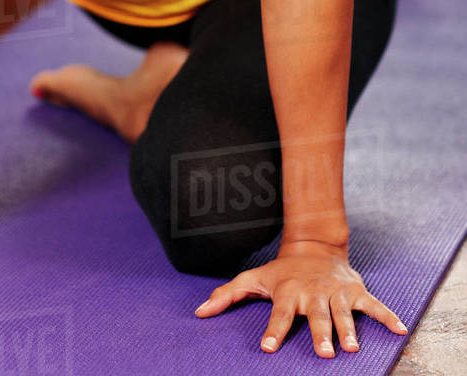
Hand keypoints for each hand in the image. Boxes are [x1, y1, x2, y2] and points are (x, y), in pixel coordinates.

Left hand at [194, 239, 407, 357]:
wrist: (314, 245)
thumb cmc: (281, 272)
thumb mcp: (254, 279)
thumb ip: (227, 295)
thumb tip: (199, 312)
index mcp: (288, 293)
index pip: (279, 314)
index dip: (273, 331)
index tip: (268, 348)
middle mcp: (312, 293)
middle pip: (316, 316)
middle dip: (321, 333)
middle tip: (325, 353)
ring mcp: (335, 292)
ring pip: (343, 313)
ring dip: (349, 329)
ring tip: (352, 348)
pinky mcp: (355, 291)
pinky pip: (374, 304)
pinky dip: (387, 316)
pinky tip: (399, 330)